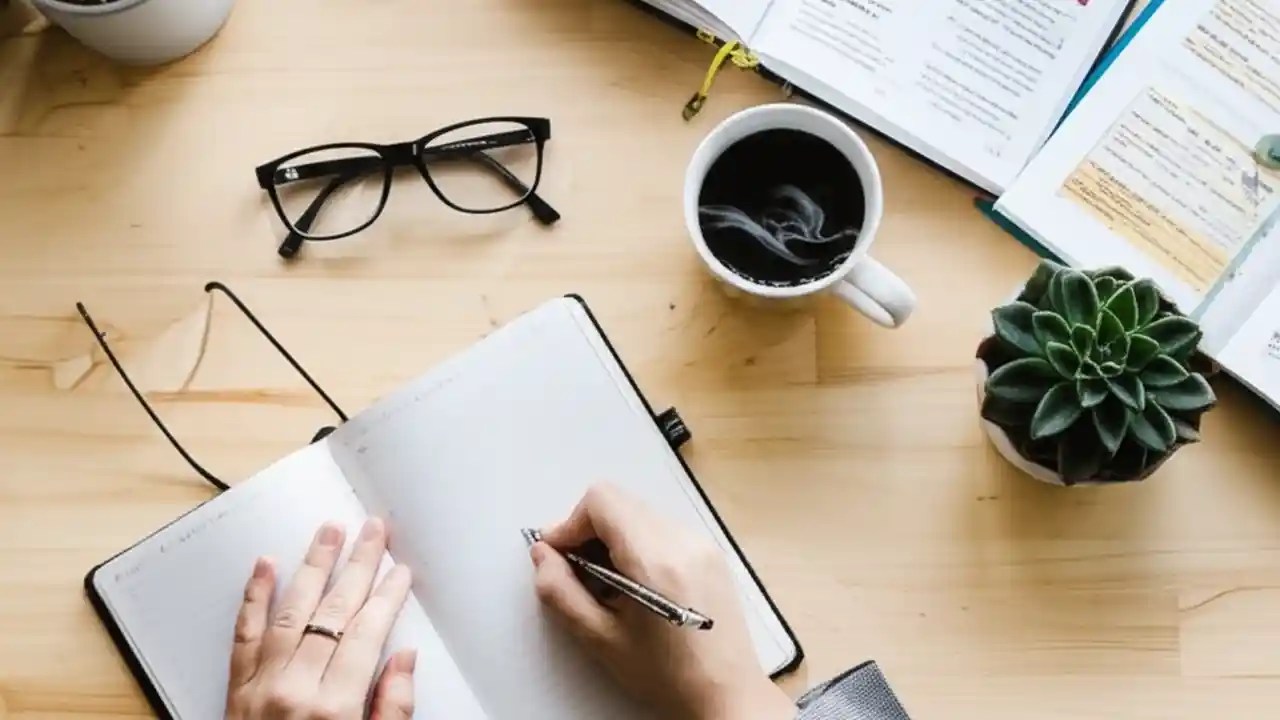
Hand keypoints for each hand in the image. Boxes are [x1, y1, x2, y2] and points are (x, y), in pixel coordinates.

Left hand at [225, 518, 416, 719]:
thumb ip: (392, 710)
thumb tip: (403, 660)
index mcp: (333, 709)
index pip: (367, 633)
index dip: (387, 597)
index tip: (400, 571)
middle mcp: (294, 690)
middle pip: (333, 612)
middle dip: (357, 565)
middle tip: (372, 530)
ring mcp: (260, 687)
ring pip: (290, 610)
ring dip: (312, 565)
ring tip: (329, 531)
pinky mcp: (234, 691)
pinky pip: (243, 634)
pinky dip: (253, 595)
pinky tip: (265, 565)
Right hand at [530, 484, 794, 719]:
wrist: (727, 695)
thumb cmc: (668, 676)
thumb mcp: (601, 639)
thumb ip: (561, 593)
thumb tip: (543, 556)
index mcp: (656, 560)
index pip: (602, 501)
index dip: (570, 524)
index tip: (559, 556)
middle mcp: (683, 540)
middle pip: (620, 503)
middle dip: (589, 531)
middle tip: (579, 573)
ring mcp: (702, 543)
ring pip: (639, 514)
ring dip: (613, 538)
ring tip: (609, 585)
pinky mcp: (710, 552)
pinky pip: (661, 528)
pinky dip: (638, 544)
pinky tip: (636, 585)